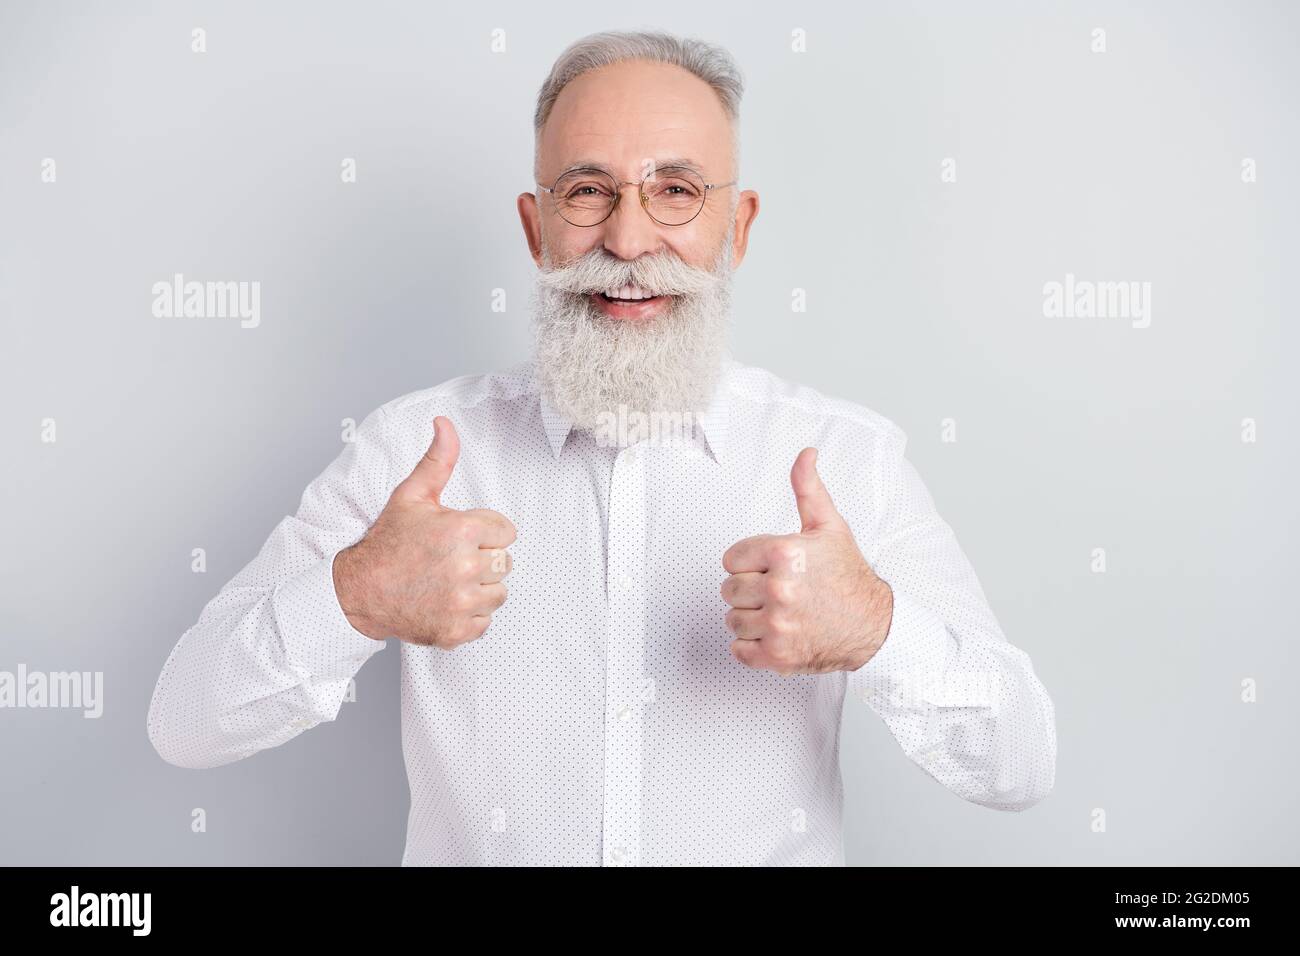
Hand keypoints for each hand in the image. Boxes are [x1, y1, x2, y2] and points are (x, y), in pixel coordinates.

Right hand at [333, 416, 515, 647]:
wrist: (359, 591)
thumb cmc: (387, 543)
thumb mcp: (411, 496)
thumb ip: (437, 460)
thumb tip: (444, 423)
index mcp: (461, 531)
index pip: (507, 532)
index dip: (485, 533)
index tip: (460, 537)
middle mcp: (465, 568)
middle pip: (504, 563)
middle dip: (482, 560)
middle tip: (450, 560)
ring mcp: (461, 603)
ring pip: (498, 593)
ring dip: (479, 589)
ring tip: (448, 581)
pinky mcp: (457, 631)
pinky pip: (485, 622)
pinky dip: (469, 616)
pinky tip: (446, 603)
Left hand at [721, 447, 892, 675]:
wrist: (874, 625)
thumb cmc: (849, 577)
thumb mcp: (829, 526)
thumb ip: (808, 488)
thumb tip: (805, 455)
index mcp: (785, 552)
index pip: (731, 558)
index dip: (749, 563)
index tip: (771, 568)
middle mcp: (779, 588)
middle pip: (729, 589)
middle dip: (749, 590)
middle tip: (778, 592)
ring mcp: (778, 624)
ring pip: (732, 619)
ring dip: (751, 619)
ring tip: (779, 613)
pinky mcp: (777, 655)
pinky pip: (738, 650)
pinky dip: (752, 647)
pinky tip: (776, 634)